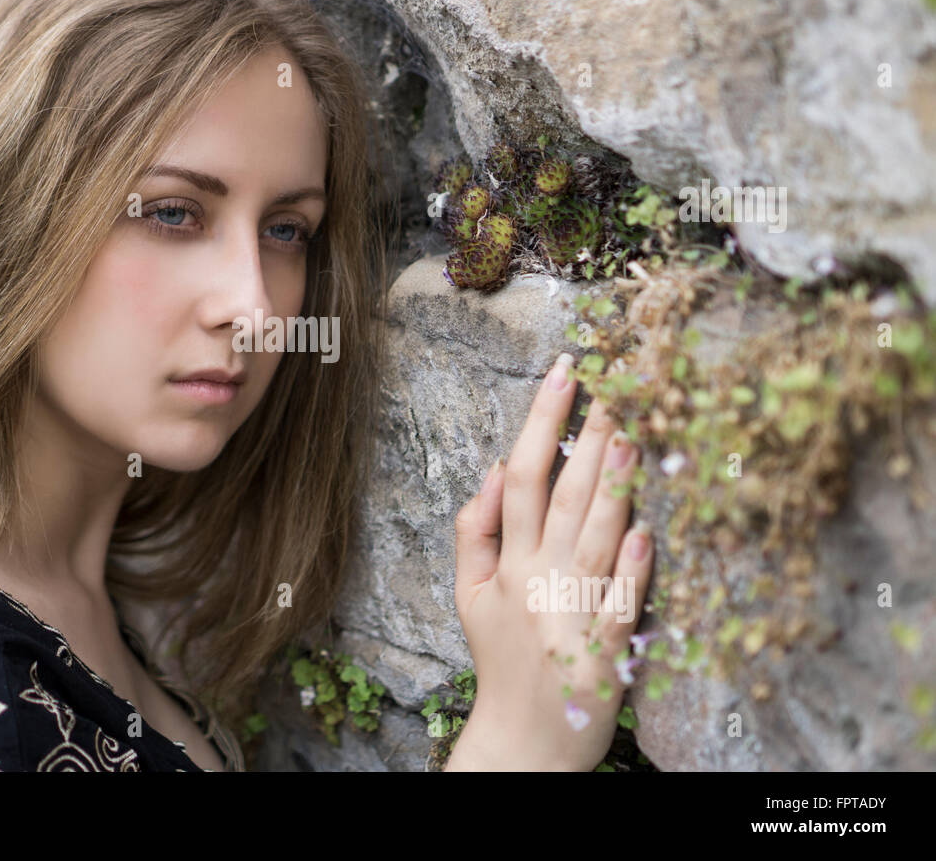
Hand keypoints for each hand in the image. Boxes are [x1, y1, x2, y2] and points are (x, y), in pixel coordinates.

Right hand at [445, 352, 653, 770]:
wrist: (523, 740)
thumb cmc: (500, 658)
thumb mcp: (467, 595)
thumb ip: (474, 531)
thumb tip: (494, 470)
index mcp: (507, 563)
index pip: (522, 477)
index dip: (541, 421)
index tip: (563, 373)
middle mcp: (539, 580)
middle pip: (566, 494)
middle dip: (590, 433)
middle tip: (619, 382)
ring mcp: (575, 613)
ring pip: (597, 537)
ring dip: (615, 485)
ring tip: (634, 432)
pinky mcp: (609, 648)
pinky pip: (624, 600)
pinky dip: (635, 567)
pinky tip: (645, 528)